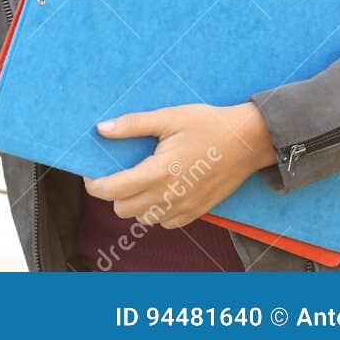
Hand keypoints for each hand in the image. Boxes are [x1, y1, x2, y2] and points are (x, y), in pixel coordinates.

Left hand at [82, 102, 277, 228]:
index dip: (94, 185)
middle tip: (117, 174)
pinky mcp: (198, 211)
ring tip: (139, 181)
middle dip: (113, 193)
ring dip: (134, 204)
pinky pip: (166, 223)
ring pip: (144, 219)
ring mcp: (185, 207)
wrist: (249, 141)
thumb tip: (101, 129)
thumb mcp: (168, 117)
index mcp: (159, 172)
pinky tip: (160, 192)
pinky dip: (157, 212)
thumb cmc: (208, 124)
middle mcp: (170, 196)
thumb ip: (132, 125)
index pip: (112, 191)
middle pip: (123, 209)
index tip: (91, 174)